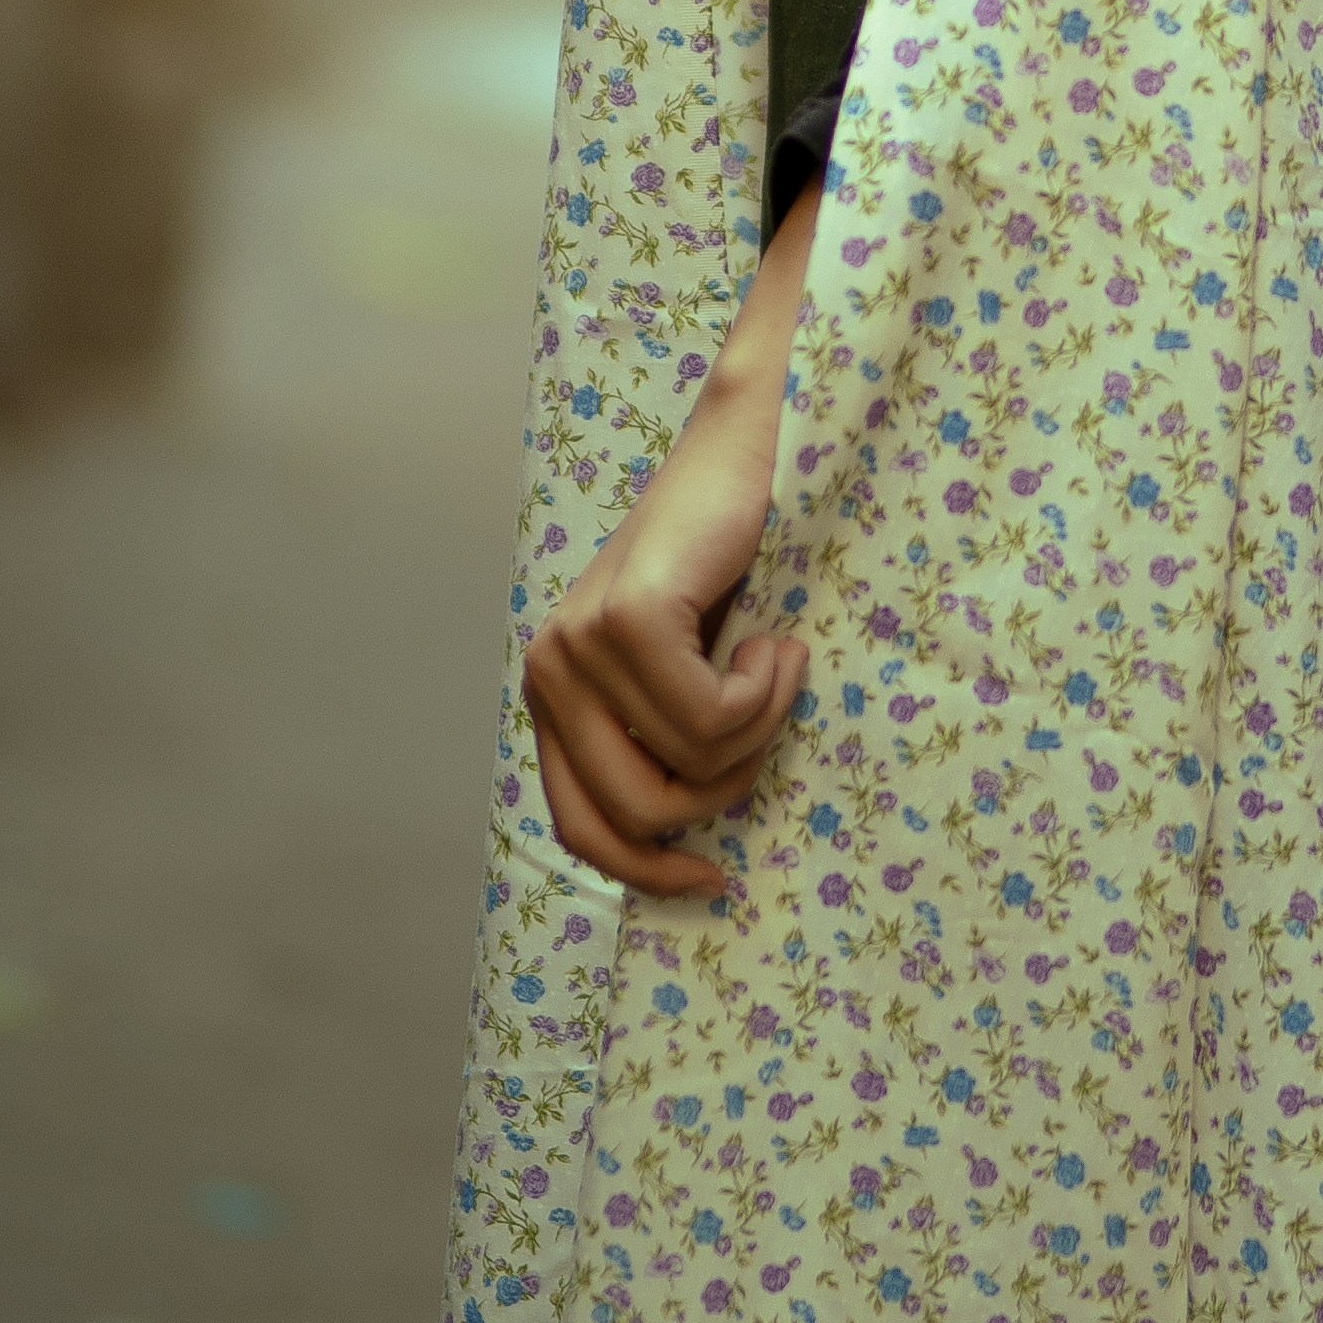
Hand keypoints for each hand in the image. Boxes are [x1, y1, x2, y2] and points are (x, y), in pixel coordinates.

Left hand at [523, 198, 816, 900]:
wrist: (755, 446)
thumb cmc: (738, 561)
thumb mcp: (690, 671)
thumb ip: (662, 742)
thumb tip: (676, 857)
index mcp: (555, 693)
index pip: (578, 828)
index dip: (644, 871)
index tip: (711, 876)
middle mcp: (550, 671)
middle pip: (632, 815)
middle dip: (721, 791)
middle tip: (764, 721)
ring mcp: (582, 643)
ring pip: (685, 768)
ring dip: (757, 730)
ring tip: (772, 662)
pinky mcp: (628, 620)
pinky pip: (708, 719)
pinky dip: (762, 695)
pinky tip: (772, 638)